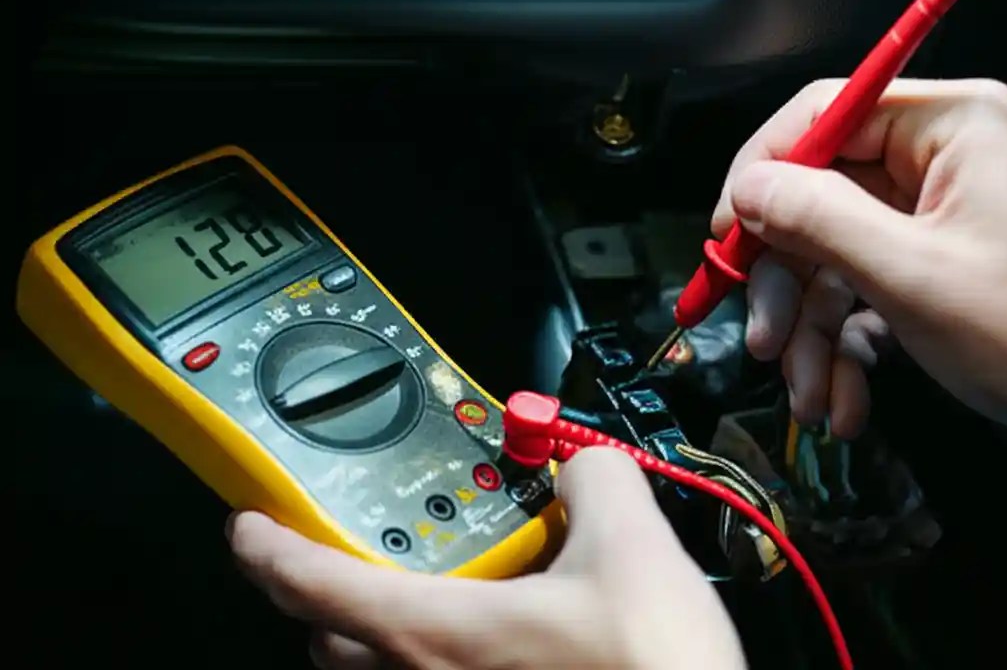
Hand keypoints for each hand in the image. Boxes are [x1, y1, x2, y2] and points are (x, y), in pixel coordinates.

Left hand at [229, 447, 745, 668]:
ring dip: (377, 636)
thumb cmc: (651, 669)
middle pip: (331, 642)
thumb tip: (583, 464)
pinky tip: (495, 643)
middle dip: (323, 594)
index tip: (248, 527)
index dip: (268, 549)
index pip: (315, 585)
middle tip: (347, 552)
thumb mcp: (634, 544)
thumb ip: (596, 478)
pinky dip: (435, 662)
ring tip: (422, 594)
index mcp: (440, 632)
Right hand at [712, 78, 1006, 466]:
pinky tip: (843, 404)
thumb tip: (745, 189)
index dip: (761, 173)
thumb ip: (817, 219)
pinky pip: (869, 291)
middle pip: (821, 196)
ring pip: (837, 256)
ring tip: (811, 398)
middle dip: (786, 281)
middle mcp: (946, 158)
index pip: (823, 113)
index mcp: (953, 124)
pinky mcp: (943, 269)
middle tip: (761, 344)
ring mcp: (944, 217)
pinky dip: (849, 348)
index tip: (724, 241)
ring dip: (813, 332)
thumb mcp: (913, 276)